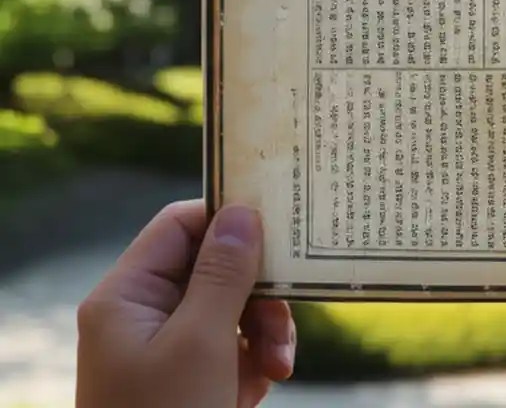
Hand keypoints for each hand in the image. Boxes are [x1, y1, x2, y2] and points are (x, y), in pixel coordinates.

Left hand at [76, 200, 294, 407]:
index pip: (180, 226)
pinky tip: (255, 391)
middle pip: (215, 268)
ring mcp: (164, 348)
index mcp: (126, 296)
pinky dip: (254, 363)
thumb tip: (243, 211)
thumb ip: (224, 273)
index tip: (281, 229)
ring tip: (278, 368)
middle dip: (259, 295)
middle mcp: (142, 314)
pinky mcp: (188, 377)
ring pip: (232, 309)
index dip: (230, 221)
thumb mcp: (202, 342)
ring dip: (265, 333)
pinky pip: (232, 347)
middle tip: (285, 323)